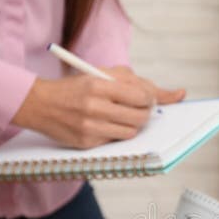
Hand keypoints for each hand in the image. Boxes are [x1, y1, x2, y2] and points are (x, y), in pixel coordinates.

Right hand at [13, 66, 184, 148]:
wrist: (40, 104)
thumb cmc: (78, 87)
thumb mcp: (103, 74)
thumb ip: (138, 81)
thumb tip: (178, 95)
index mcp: (99, 85)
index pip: (142, 96)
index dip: (150, 99)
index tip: (147, 99)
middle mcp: (94, 107)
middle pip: (140, 117)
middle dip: (145, 113)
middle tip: (138, 109)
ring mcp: (89, 127)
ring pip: (131, 132)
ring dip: (131, 125)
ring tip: (119, 116)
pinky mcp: (86, 143)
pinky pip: (115, 142)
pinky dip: (114, 134)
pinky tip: (103, 125)